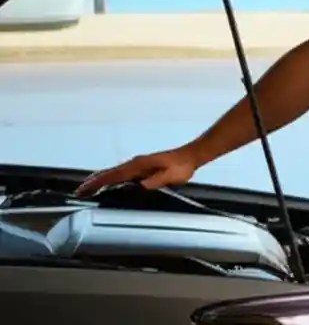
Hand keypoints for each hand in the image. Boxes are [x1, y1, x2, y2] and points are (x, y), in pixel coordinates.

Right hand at [75, 145, 201, 196]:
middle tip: (78, 192)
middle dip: (92, 182)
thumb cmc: (181, 167)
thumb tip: (140, 186)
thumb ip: (155, 181)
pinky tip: (108, 184)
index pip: (113, 176)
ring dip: (99, 180)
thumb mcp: (170, 176)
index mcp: (138, 166)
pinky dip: (109, 178)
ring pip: (113, 173)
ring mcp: (137, 164)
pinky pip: (120, 173)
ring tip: (87, 190)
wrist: (190, 156)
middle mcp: (134, 163)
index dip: (97, 183)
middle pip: (109, 173)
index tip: (83, 189)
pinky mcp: (141, 167)